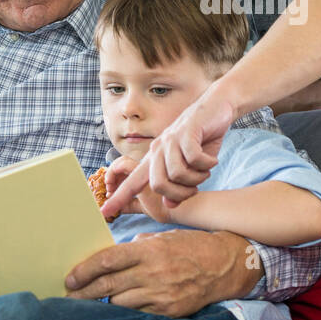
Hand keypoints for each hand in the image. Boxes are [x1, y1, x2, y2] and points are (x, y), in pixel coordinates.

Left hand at [64, 229, 257, 316]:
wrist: (225, 265)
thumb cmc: (191, 247)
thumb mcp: (163, 238)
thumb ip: (137, 248)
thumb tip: (111, 259)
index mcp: (149, 250)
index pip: (108, 261)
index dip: (85, 271)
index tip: (71, 278)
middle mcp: (153, 273)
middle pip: (108, 286)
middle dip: (84, 293)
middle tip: (69, 298)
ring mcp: (161, 295)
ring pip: (120, 304)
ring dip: (104, 304)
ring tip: (90, 305)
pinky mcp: (169, 311)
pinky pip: (138, 315)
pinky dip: (126, 313)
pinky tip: (117, 312)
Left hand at [102, 87, 235, 214]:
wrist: (217, 106)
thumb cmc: (203, 139)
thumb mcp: (191, 167)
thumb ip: (179, 186)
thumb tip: (169, 204)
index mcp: (155, 158)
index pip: (133, 182)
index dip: (119, 198)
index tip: (103, 213)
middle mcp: (158, 148)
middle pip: (158, 184)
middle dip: (180, 193)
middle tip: (196, 189)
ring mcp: (171, 140)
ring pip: (178, 174)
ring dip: (198, 177)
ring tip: (206, 169)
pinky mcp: (186, 132)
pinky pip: (195, 160)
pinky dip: (207, 164)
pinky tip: (212, 159)